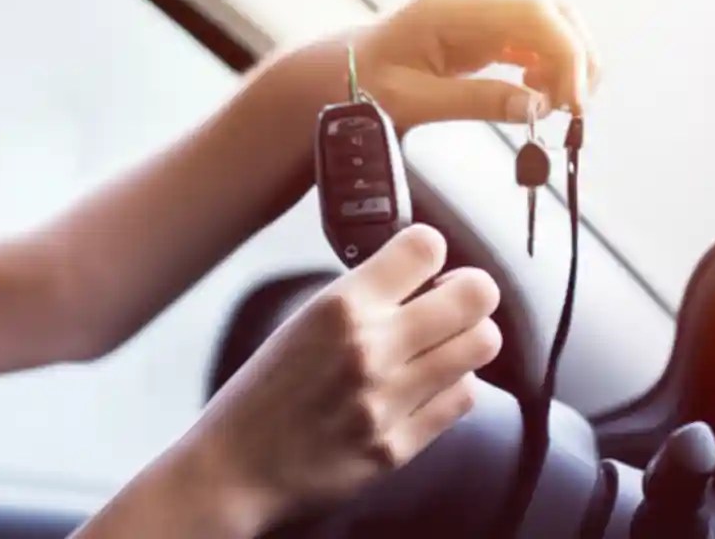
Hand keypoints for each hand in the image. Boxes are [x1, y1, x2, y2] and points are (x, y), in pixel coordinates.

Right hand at [182, 225, 501, 531]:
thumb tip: (414, 278)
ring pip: (481, 345)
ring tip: (444, 345)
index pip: (424, 246)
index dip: (431, 251)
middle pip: (474, 295)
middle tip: (453, 301)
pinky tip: (430, 386)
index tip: (426, 265)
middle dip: (469, 292)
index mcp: (338, 307)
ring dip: (468, 339)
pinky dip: (454, 386)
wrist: (233, 469)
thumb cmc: (260, 395)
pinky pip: (462, 399)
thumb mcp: (299, 323)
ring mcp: (388, 400)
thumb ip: (358, 300)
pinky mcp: (399, 446)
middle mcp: (370, 348)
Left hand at [355, 0, 602, 125]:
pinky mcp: (479, 33)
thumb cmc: (360, 87)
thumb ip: (474, 101)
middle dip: (575, 56)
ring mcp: (475, 15)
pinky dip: (546, 66)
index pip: (532, 13)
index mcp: (448, 10)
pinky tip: (537, 94)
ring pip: (546, 23)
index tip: (573, 101)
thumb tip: (535, 108)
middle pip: (549, 10)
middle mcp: (467, 4)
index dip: (566, 52)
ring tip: (555, 105)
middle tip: (573, 108)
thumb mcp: (410, 102)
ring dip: (566, 61)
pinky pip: (529, 39)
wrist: (334, 74)